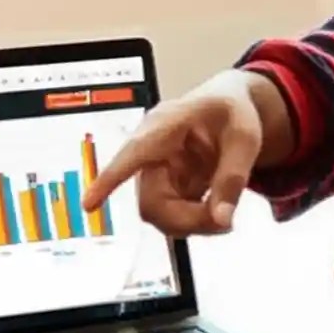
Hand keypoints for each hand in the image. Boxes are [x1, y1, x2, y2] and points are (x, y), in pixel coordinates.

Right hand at [81, 69, 289, 235]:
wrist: (229, 107)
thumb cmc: (233, 112)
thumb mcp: (245, 139)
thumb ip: (233, 178)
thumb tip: (222, 220)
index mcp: (166, 124)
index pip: (133, 153)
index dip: (110, 180)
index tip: (88, 205)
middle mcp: (152, 149)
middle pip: (151, 201)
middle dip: (185, 220)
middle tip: (224, 224)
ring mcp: (156, 170)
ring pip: (158, 213)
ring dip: (190, 224)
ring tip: (224, 218)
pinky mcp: (165, 185)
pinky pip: (170, 215)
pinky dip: (193, 222)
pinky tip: (216, 213)